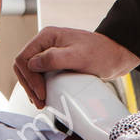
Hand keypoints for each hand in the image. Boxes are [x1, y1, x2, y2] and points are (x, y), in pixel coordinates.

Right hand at [13, 26, 138, 105]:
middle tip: (39, 101)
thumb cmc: (101, 53)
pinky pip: (39, 76)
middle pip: (24, 66)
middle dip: (29, 85)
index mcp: (47, 37)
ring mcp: (49, 54)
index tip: (41, 92)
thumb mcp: (79, 56)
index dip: (29, 78)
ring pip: (30, 73)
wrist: (115, 57)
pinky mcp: (55, 64)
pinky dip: (39, 87)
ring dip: (32, 88)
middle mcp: (45, 44)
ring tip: (41, 102)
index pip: (24, 58)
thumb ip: (54, 58)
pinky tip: (44, 97)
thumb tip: (32, 64)